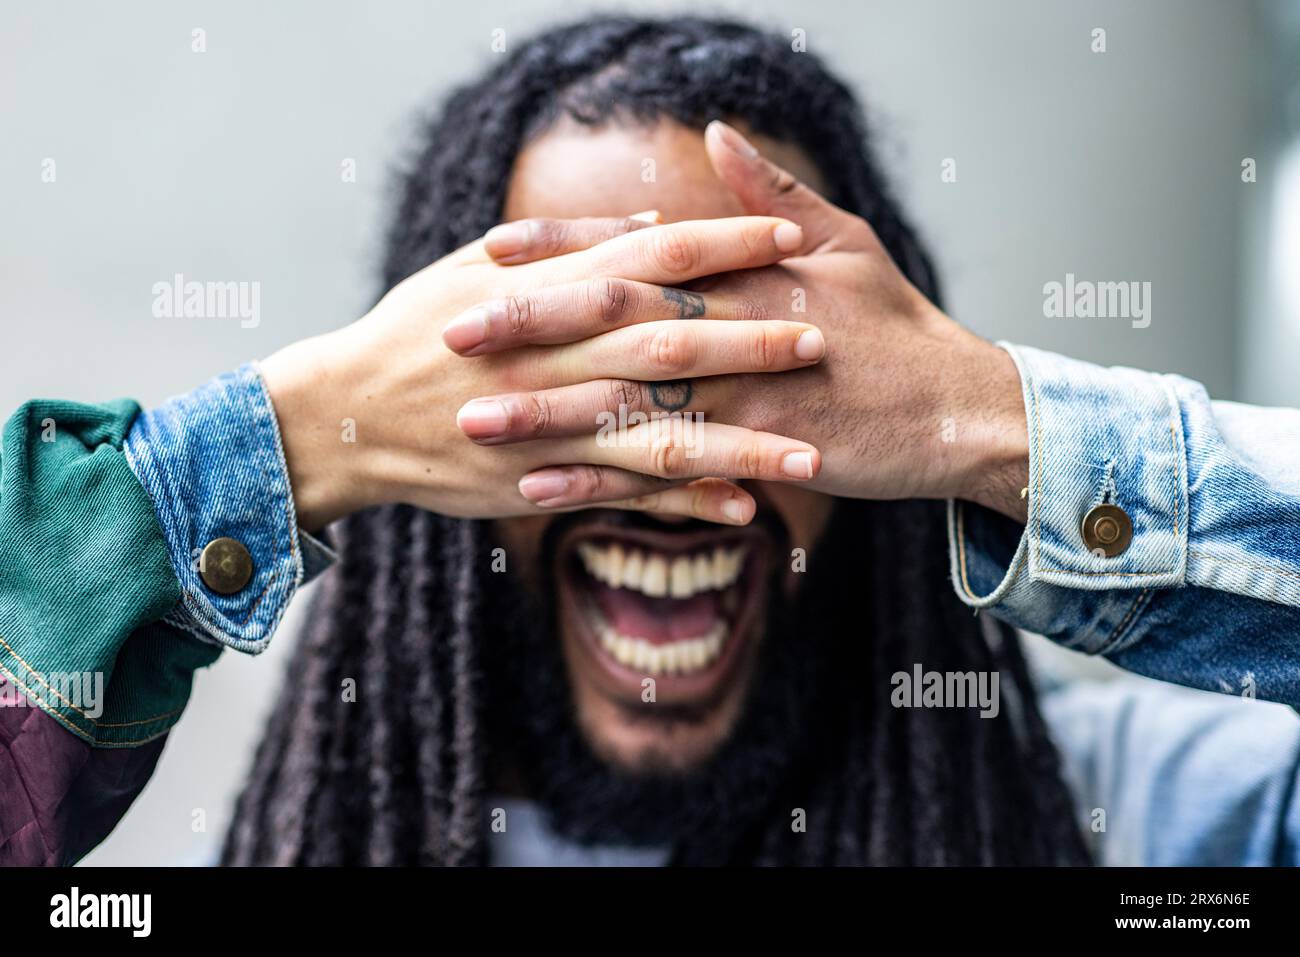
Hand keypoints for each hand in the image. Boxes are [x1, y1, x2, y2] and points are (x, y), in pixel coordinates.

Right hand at [258, 213, 827, 529]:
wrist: (349, 414)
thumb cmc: (415, 329)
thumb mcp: (480, 265)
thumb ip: (568, 243)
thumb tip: (651, 223)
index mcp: (553, 292)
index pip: (657, 259)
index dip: (728, 249)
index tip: (790, 240)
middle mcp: (562, 356)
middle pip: (676, 342)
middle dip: (754, 340)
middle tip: (824, 338)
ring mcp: (556, 424)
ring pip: (665, 431)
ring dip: (742, 443)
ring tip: (811, 455)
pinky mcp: (545, 478)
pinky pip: (627, 491)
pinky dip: (685, 500)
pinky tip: (742, 507)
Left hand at [461, 121, 1029, 521]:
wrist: (961, 408)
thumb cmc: (899, 324)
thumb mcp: (845, 241)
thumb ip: (771, 193)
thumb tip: (717, 132)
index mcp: (745, 268)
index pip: (635, 249)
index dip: (562, 248)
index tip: (490, 250)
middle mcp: (734, 324)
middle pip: (613, 319)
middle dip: (527, 325)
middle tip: (450, 332)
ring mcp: (742, 391)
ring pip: (626, 398)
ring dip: (544, 411)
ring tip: (471, 421)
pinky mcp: (754, 451)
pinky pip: (662, 469)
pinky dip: (601, 480)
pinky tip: (540, 489)